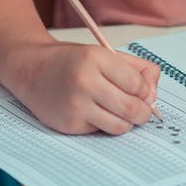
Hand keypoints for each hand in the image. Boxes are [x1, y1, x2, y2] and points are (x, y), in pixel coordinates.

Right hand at [16, 41, 159, 135]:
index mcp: (96, 58)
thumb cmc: (71, 61)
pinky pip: (100, 131)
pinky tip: (95, 112)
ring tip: (120, 112)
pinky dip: (103, 124)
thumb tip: (154, 94)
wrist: (31, 69)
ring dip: (126, 122)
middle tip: (141, 110)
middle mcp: (85, 82)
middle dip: (143, 112)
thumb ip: (136, 69)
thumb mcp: (104, 53)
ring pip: (120, 126)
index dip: (145, 91)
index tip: (142, 91)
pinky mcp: (68, 125)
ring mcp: (75, 106)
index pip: (138, 84)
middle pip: (133, 109)